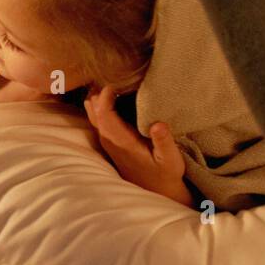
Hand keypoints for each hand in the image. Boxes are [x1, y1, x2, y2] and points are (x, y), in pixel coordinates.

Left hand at [84, 85, 193, 207]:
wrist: (157, 190)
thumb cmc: (165, 173)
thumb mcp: (171, 159)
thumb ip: (164, 141)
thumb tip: (158, 124)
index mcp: (121, 141)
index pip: (104, 113)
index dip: (105, 95)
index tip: (117, 80)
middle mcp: (109, 140)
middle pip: (93, 110)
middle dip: (99, 91)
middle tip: (114, 74)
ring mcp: (107, 140)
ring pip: (93, 114)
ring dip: (99, 97)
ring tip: (113, 79)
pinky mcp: (110, 141)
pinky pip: (98, 118)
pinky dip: (101, 104)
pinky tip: (112, 94)